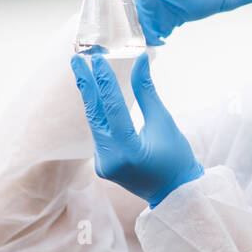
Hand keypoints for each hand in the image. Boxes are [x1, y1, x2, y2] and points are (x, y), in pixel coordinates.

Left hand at [71, 52, 203, 207]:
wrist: (175, 194)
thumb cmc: (176, 158)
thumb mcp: (164, 121)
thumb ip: (146, 91)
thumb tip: (140, 60)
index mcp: (129, 151)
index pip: (113, 109)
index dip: (105, 81)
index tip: (97, 58)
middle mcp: (110, 160)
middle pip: (95, 115)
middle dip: (86, 85)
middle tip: (76, 59)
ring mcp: (103, 165)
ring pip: (95, 124)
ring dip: (90, 97)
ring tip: (82, 70)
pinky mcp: (102, 166)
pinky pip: (99, 134)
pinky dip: (98, 113)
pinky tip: (93, 94)